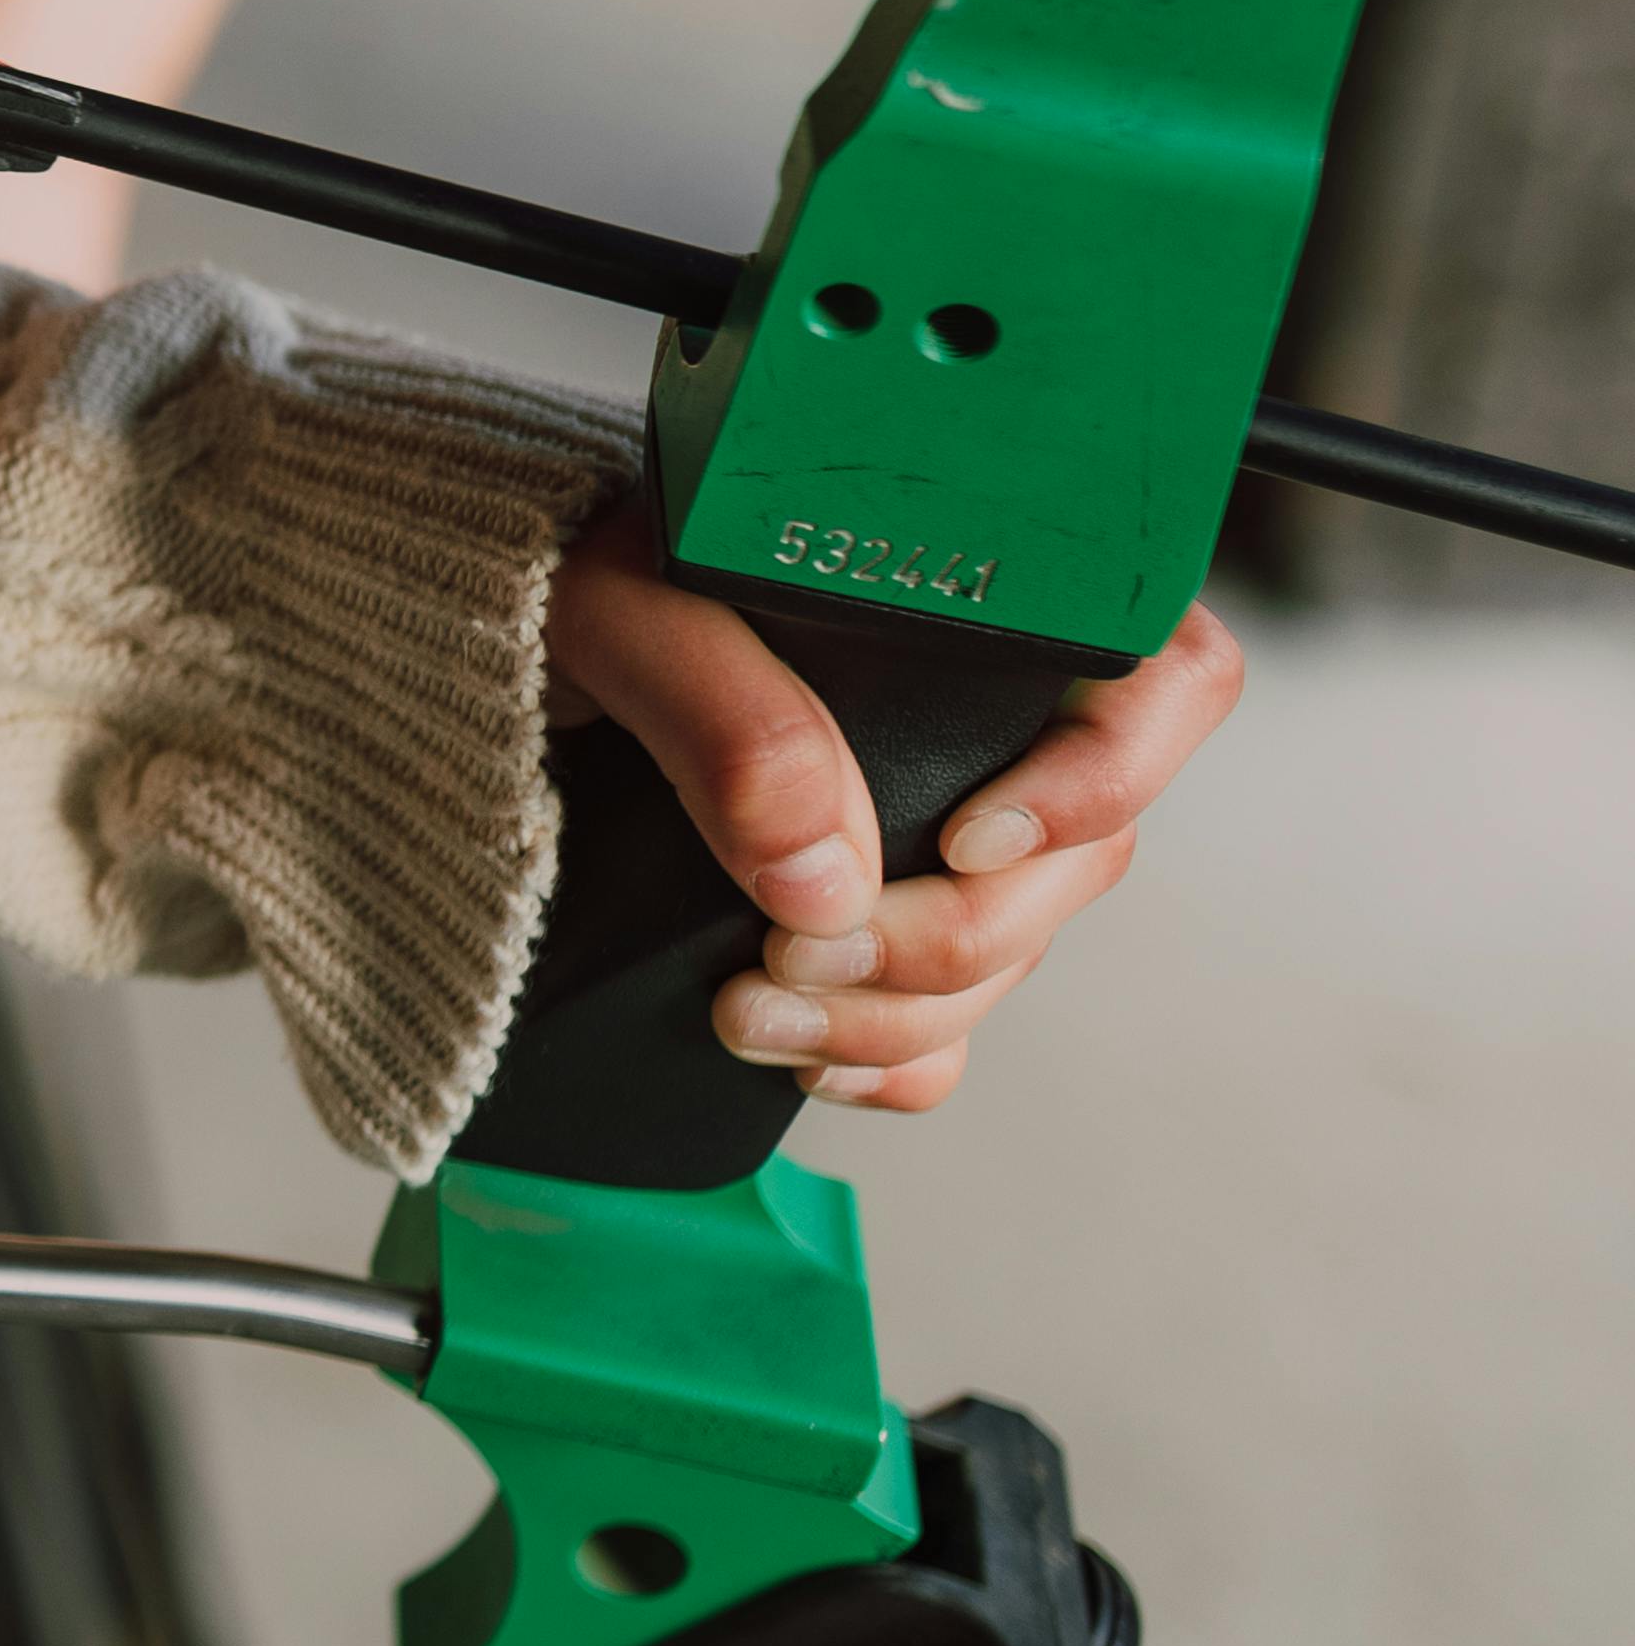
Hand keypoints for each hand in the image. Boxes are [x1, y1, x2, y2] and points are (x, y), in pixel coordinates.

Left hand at [543, 509, 1244, 1111]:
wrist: (484, 648)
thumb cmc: (566, 584)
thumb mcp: (618, 607)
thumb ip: (724, 710)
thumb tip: (827, 879)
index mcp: (975, 599)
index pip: (1162, 675)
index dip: (1106, 777)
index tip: (964, 841)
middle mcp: (990, 713)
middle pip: (1080, 861)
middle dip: (944, 939)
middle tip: (787, 955)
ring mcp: (951, 819)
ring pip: (1012, 955)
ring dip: (893, 1016)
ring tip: (747, 1015)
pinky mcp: (886, 906)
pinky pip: (951, 1023)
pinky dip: (889, 1060)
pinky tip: (805, 1061)